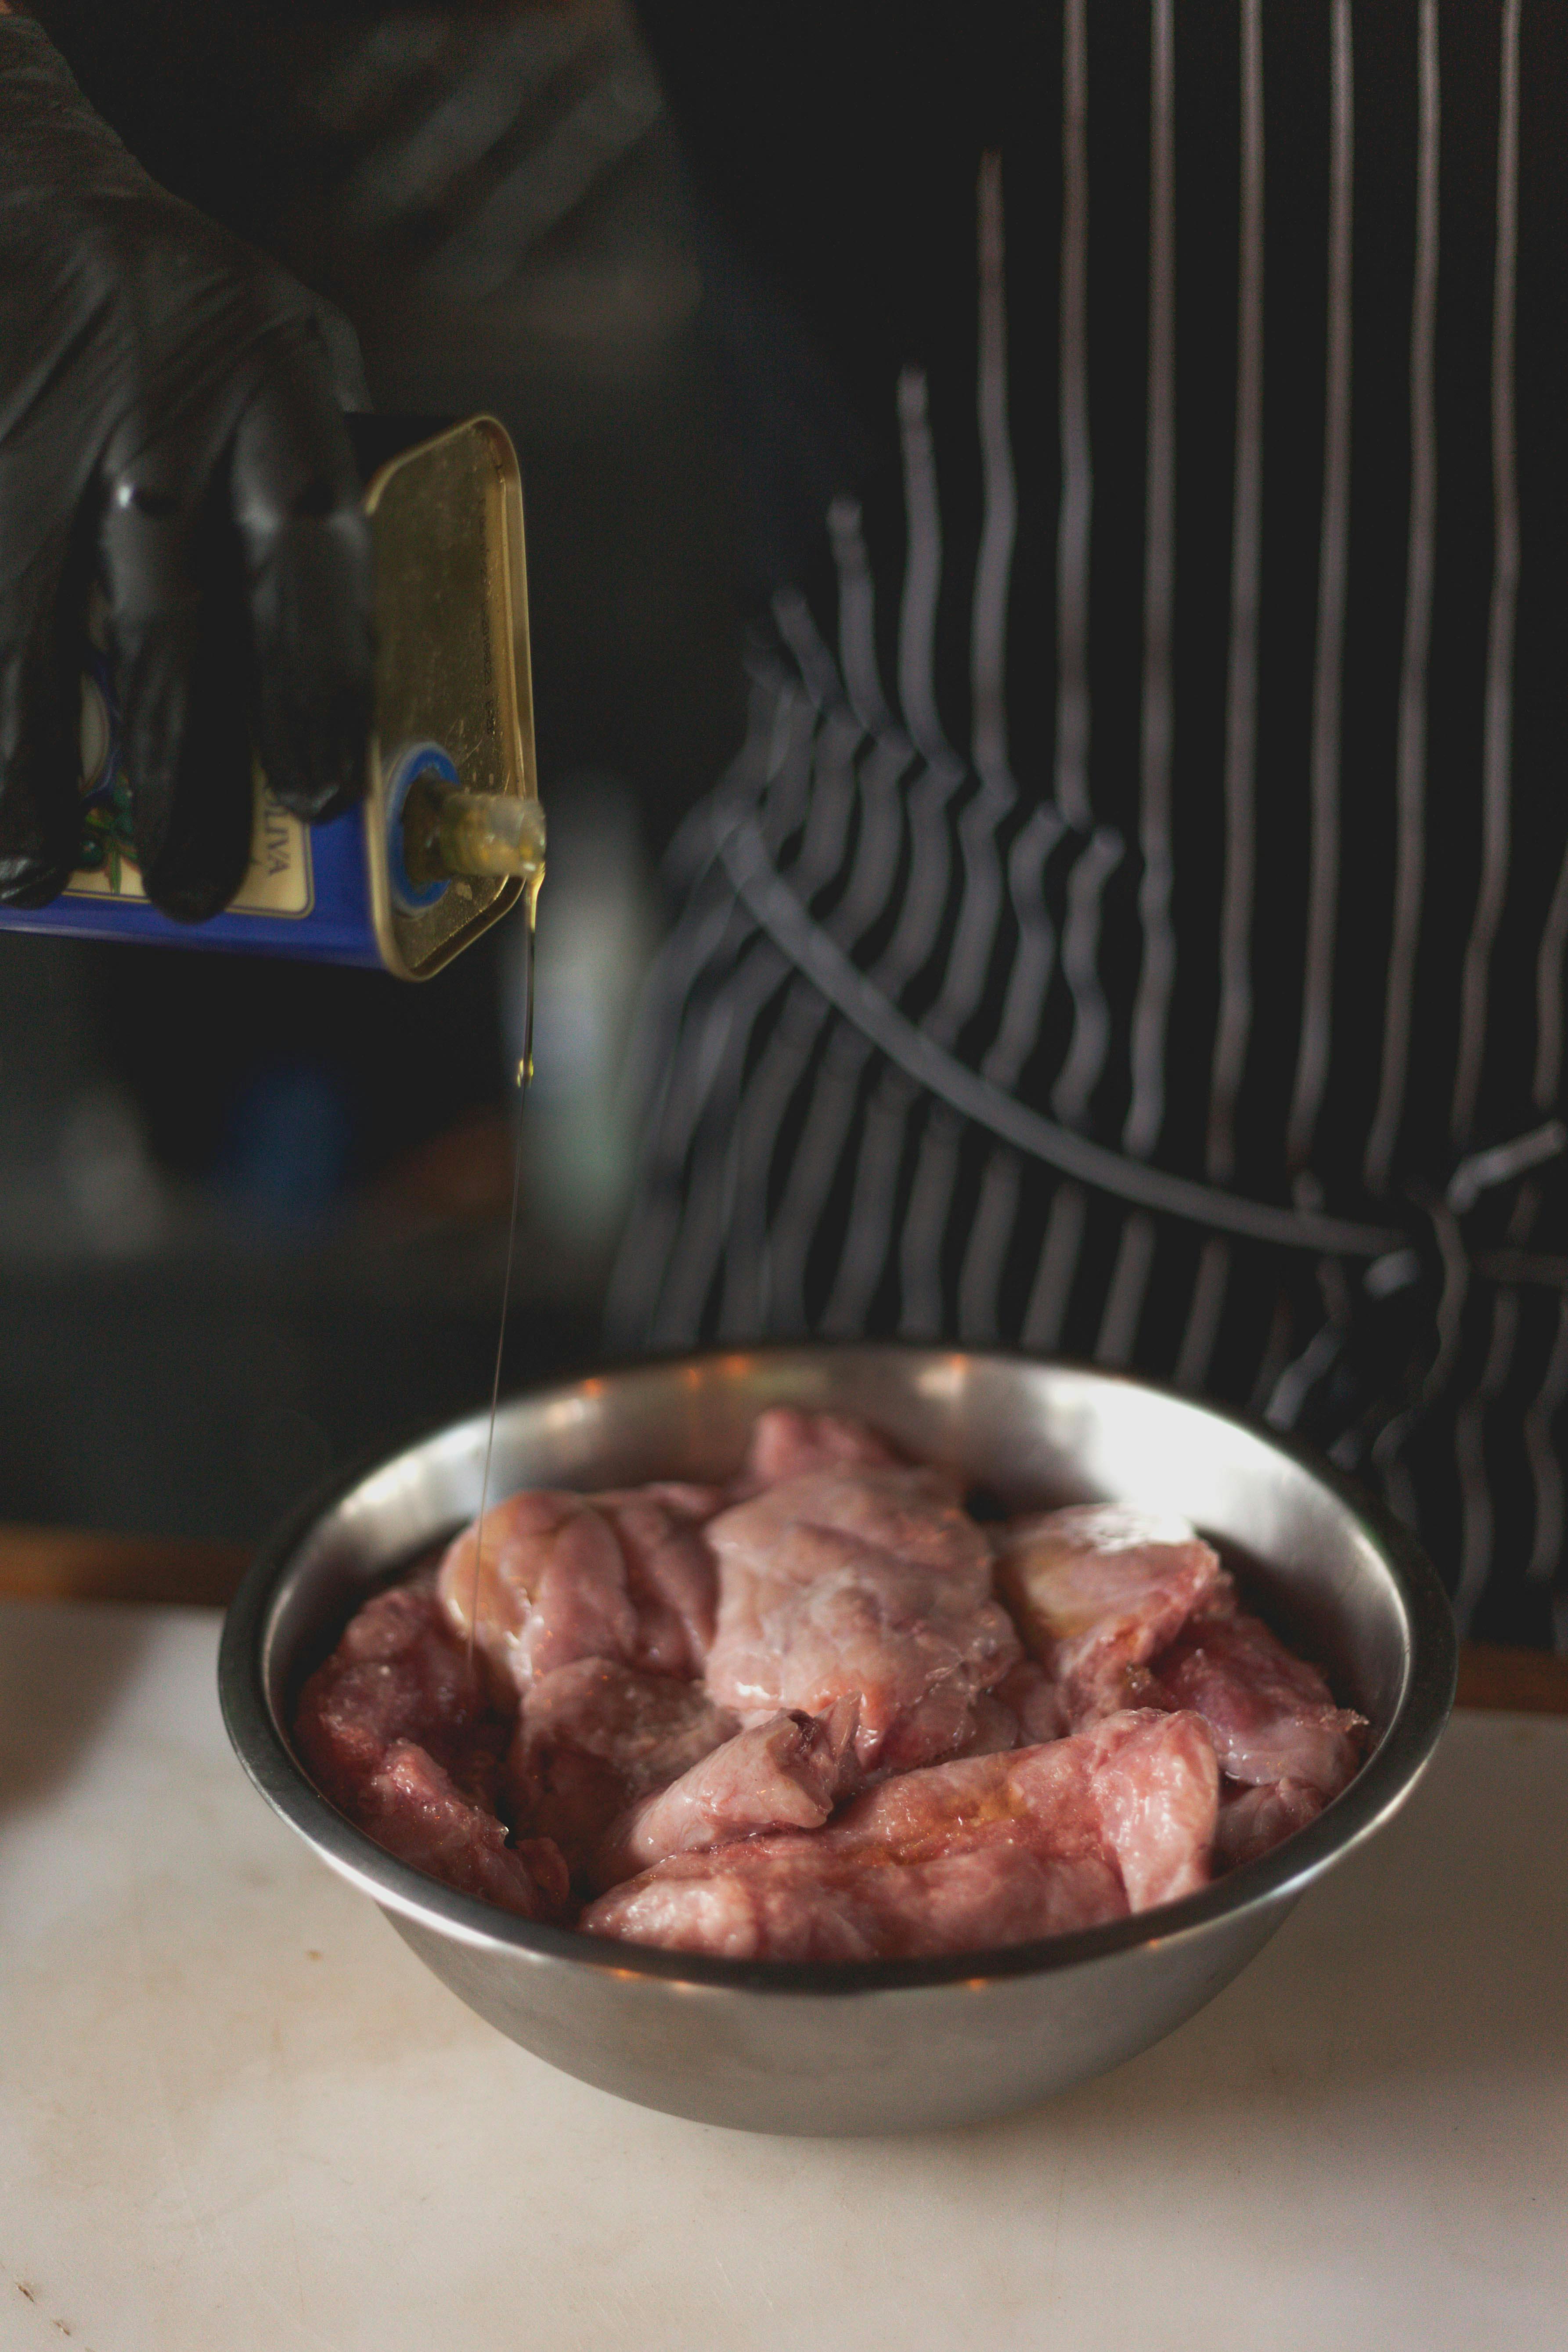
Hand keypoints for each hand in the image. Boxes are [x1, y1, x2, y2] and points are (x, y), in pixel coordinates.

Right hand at [0, 16, 371, 919]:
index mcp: (271, 385)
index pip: (309, 559)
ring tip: (28, 872)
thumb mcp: (290, 351)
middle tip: (187, 890)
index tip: (319, 796)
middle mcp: (156, 406)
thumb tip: (349, 671)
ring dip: (25, 768)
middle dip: (176, 778)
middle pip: (166, 627)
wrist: (14, 174)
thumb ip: (320, 479)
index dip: (314, 689)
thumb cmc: (184, 308)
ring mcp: (35, 423)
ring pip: (25, 629)